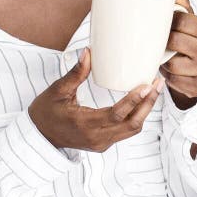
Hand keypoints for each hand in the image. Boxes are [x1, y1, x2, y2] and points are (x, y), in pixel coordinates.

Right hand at [28, 48, 163, 151]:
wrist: (38, 137)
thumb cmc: (46, 112)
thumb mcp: (58, 91)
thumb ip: (76, 73)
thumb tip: (88, 52)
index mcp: (84, 124)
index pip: (116, 114)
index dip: (134, 100)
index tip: (147, 85)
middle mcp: (96, 137)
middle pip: (131, 123)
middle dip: (148, 104)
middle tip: (158, 83)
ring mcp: (101, 142)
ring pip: (132, 130)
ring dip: (145, 111)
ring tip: (154, 90)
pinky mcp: (103, 144)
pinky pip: (125, 132)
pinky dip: (136, 117)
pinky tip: (141, 101)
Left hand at [160, 0, 196, 109]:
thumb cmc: (192, 43)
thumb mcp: (191, 23)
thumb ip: (182, 5)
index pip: (184, 20)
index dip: (168, 22)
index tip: (163, 24)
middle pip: (176, 41)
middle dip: (165, 42)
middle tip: (160, 42)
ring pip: (173, 64)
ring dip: (164, 61)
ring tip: (164, 57)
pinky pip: (174, 81)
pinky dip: (168, 76)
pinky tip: (170, 71)